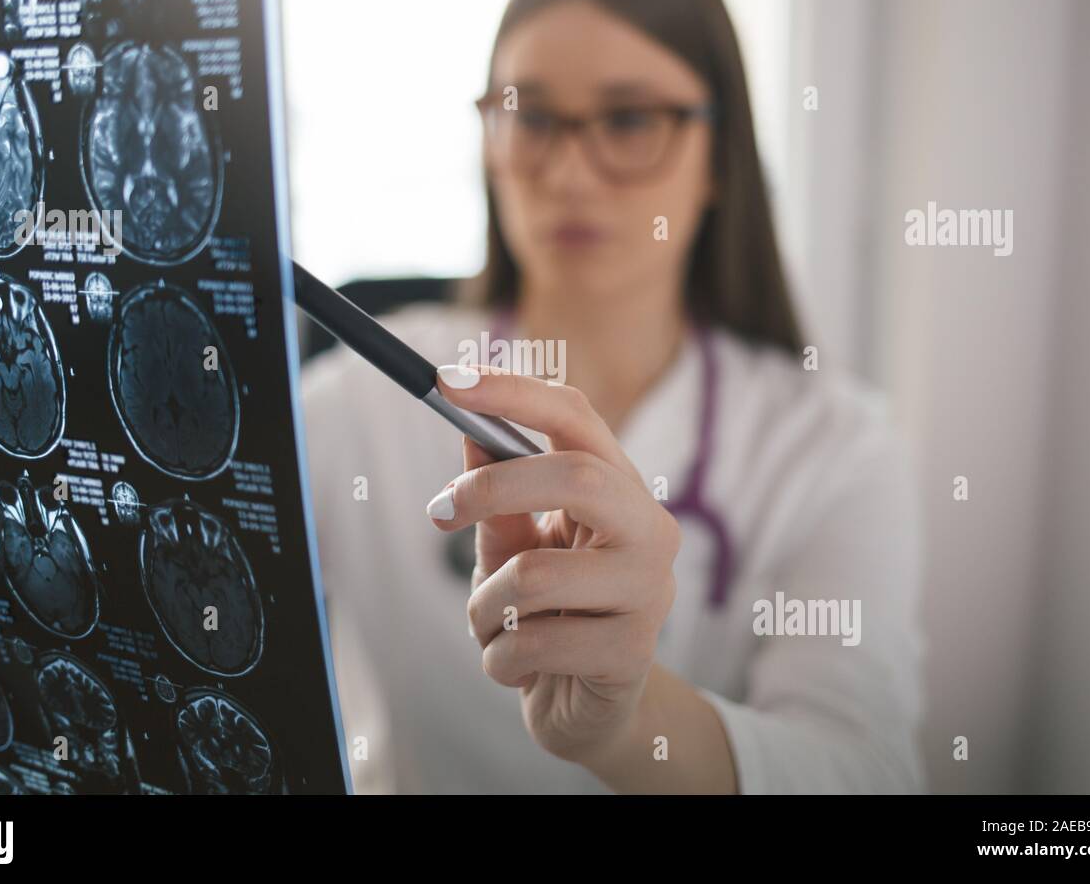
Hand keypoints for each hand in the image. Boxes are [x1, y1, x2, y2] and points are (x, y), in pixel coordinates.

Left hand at [424, 364, 680, 768]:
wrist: (586, 709)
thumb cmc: (547, 614)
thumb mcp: (513, 548)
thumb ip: (496, 495)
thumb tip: (467, 428)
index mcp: (620, 489)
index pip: (578, 418)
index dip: (514, 393)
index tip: (449, 379)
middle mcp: (650, 530)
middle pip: (576, 477)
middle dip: (492, 489)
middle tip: (439, 512)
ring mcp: (650, 591)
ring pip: (535, 574)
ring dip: (483, 606)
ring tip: (492, 627)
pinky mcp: (632, 653)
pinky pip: (532, 642)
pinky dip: (498, 659)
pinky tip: (517, 667)